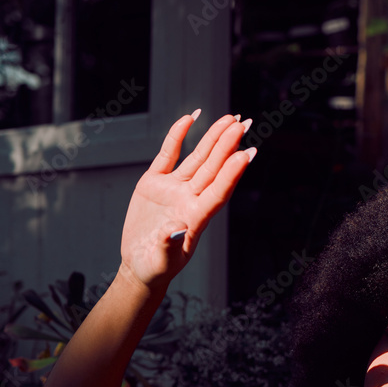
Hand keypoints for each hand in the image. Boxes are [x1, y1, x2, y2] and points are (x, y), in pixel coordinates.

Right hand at [120, 111, 254, 289]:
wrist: (140, 265)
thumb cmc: (154, 268)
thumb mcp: (160, 261)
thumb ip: (168, 246)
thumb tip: (176, 230)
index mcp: (195, 218)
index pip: (218, 192)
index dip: (232, 173)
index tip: (247, 153)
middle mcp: (189, 199)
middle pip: (213, 168)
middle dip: (227, 146)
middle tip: (243, 123)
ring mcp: (173, 189)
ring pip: (197, 158)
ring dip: (213, 138)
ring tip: (229, 119)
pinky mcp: (154, 183)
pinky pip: (168, 154)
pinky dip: (178, 136)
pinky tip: (191, 118)